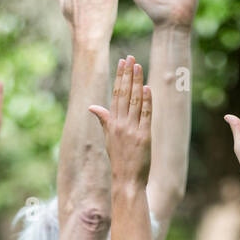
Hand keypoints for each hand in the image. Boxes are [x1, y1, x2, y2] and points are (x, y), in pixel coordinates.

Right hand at [89, 56, 151, 186]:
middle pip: (125, 95)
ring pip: (135, 102)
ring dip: (137, 82)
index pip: (116, 95)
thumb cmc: (118, 160)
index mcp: (112, 124)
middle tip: (131, 58)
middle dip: (128, 75)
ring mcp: (132, 131)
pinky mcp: (144, 138)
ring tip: (139, 66)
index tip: (122, 62)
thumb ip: (103, 120)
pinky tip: (147, 88)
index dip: (119, 78)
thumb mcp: (108, 139)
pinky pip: (146, 116)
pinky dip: (147, 102)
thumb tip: (92, 107)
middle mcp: (121, 125)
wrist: (126, 181)